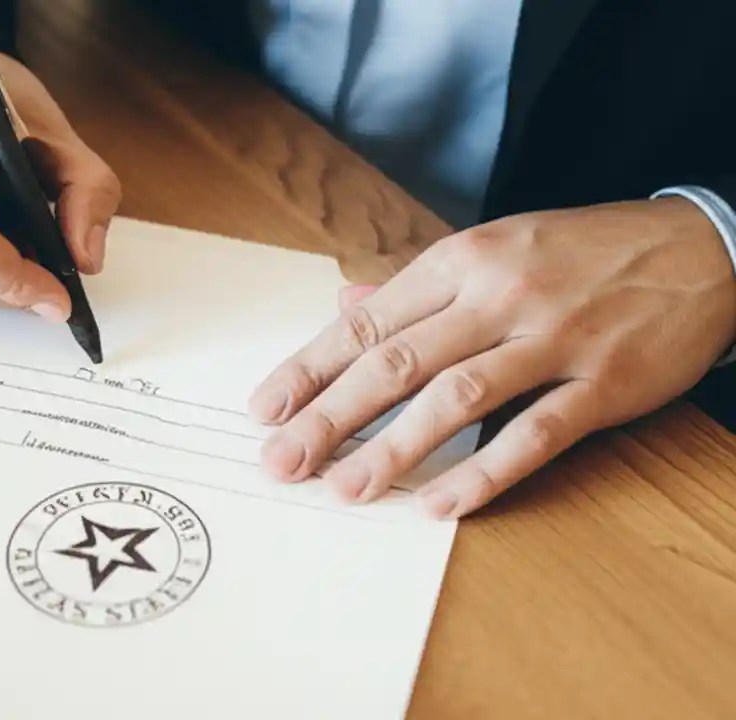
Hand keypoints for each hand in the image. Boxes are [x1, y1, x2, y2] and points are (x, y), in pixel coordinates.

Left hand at [249, 199, 735, 517]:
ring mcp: (553, 338)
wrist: (701, 245)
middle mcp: (499, 294)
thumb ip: (416, 286)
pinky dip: (484, 470)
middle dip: (329, 416)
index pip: (369, 322)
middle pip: (397, 362)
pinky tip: (439, 503)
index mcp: (463, 260)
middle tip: (280, 461)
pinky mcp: (604, 383)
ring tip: (344, 490)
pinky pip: (535, 433)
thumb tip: (344, 305)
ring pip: (456, 398)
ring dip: (393, 449)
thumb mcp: (493, 248)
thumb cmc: (580, 251)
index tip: (265, 409)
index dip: (310, 368)